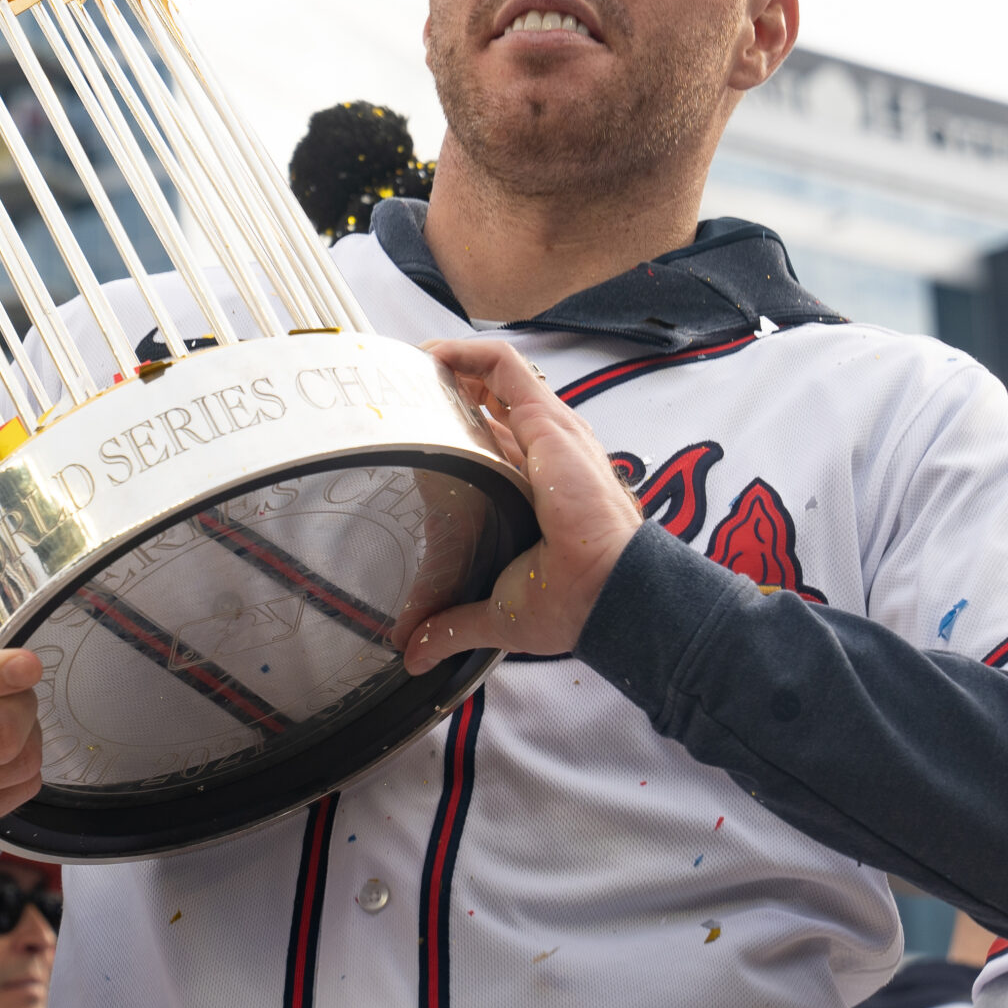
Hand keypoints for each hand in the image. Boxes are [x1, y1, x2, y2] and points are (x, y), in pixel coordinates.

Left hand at [401, 339, 645, 673]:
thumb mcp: (498, 614)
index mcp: (536, 490)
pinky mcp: (547, 420)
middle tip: (401, 397)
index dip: (460, 429)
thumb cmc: (572, 601)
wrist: (606, 591)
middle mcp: (545, 455)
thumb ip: (453, 626)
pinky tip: (429, 359)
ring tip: (409, 369)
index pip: (496, 443)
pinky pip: (505, 366)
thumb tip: (416, 654)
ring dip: (453, 365)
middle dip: (449, 391)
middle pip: (493, 404)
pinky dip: (466, 353)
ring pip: (498, 377)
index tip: (417, 430)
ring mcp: (549, 433)